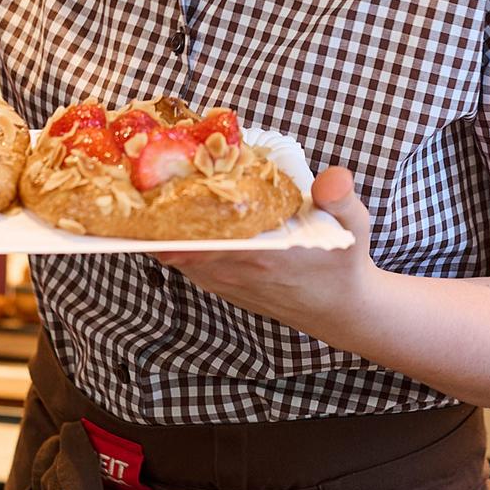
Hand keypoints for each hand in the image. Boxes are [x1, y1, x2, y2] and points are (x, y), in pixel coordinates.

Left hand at [153, 167, 375, 348]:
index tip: (153, 191)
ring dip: (160, 231)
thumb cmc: (345, 261)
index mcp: (263, 256)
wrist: (344, 312)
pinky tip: (162, 221)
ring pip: (178, 257)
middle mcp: (238, 273)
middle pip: (180, 246)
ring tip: (140, 196)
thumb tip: (334, 177)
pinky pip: (187, 266)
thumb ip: (341, 198)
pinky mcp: (226, 288)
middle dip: (157, 217)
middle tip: (135, 181)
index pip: (206, 240)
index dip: (175, 218)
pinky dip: (172, 245)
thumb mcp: (354, 224)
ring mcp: (229, 283)